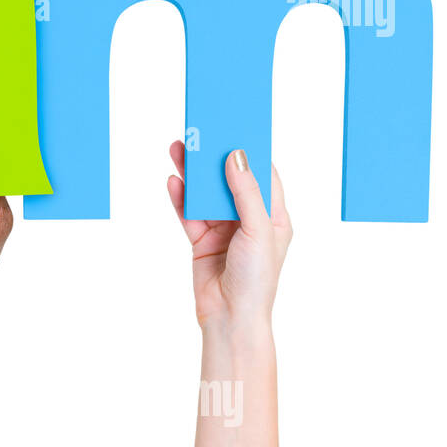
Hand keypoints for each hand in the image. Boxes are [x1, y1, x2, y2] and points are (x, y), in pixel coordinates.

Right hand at [165, 141, 292, 327]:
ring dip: (193, 174)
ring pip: (205, 194)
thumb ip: (246, 193)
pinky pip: (189, 213)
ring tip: (179, 150)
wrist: (231, 318)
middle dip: (214, 158)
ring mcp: (224, 230)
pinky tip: (173, 181)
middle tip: (201, 134)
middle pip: (229, 181)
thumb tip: (237, 157)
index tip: (237, 127)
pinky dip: (180, 198)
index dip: (250, 152)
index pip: (263, 175)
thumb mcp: (258, 231)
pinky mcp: (201, 241)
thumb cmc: (257, 280)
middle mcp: (248, 220)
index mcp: (273, 217)